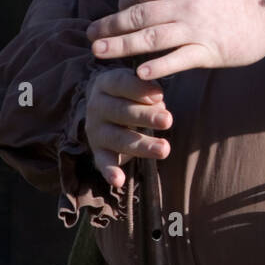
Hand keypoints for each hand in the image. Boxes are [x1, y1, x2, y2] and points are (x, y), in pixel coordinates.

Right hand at [84, 68, 171, 189]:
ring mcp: (96, 130)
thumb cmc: (130, 94)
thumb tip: (158, 101)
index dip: (139, 89)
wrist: (105, 109)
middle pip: (121, 111)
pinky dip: (110, 172)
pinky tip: (119, 181)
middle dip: (145, 116)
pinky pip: (103, 162)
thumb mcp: (136, 85)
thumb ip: (146, 90)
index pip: (121, 83)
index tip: (160, 95)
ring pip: (118, 138)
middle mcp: (96, 106)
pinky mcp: (98, 151)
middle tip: (168, 120)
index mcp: (105, 84)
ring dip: (142, 145)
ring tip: (164, 149)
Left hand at [86, 0, 264, 79]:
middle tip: (90, 37)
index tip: (113, 13)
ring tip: (99, 53)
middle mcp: (185, 4)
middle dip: (110, 26)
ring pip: (151, 38)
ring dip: (121, 46)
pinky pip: (178, 59)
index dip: (121, 3)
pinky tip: (140, 73)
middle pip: (138, 15)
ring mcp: (196, 28)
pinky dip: (158, 66)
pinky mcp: (209, 51)